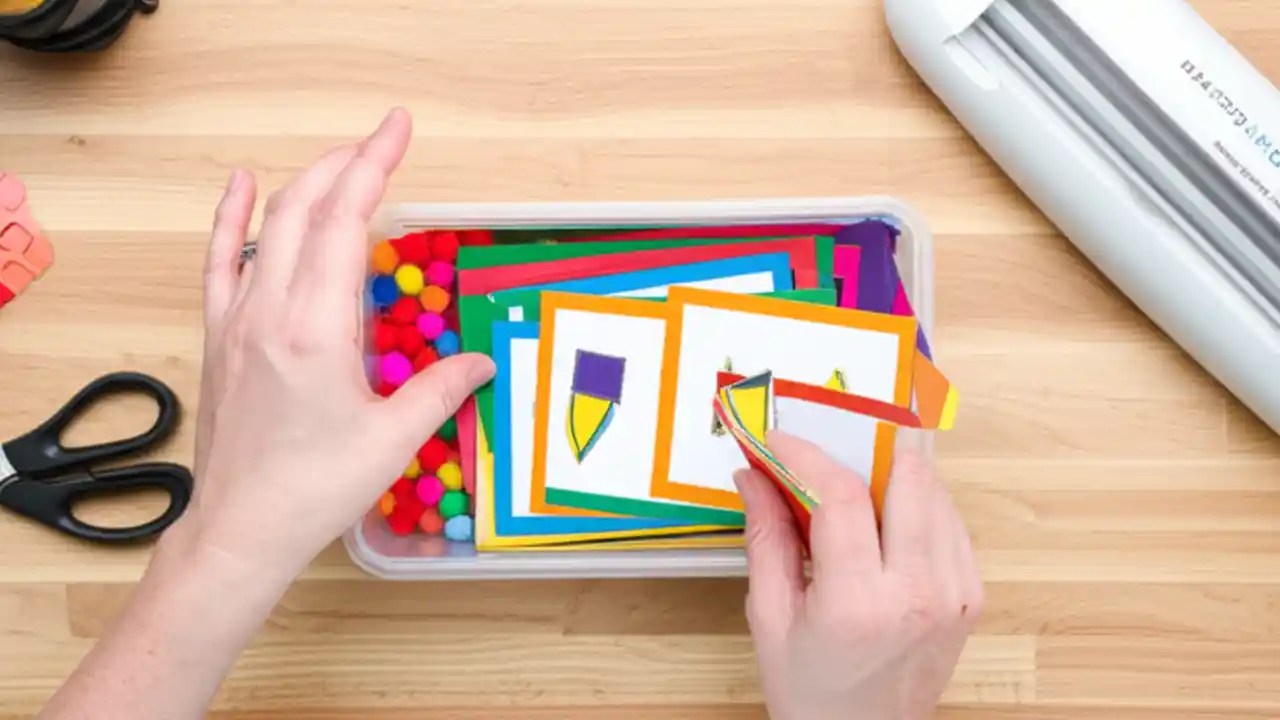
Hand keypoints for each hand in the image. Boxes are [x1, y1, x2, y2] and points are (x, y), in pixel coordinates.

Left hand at [176, 108, 493, 583]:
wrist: (239, 528)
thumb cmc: (314, 489)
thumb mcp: (393, 439)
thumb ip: (441, 389)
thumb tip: (482, 360)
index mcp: (315, 328)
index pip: (344, 222)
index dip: (373, 166)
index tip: (396, 128)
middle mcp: (270, 310)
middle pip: (306, 209)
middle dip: (347, 164)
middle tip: (383, 143)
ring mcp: (238, 319)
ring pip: (269, 227)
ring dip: (307, 184)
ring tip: (340, 160)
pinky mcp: (221, 336)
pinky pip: (222, 260)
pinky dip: (232, 217)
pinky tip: (243, 185)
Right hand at [734, 431, 981, 719]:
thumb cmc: (812, 691)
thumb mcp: (771, 617)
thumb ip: (766, 537)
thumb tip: (754, 474)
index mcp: (858, 603)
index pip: (841, 495)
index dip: (808, 453)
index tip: (781, 440)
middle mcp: (918, 593)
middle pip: (909, 476)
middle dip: (865, 448)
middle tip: (829, 447)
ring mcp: (954, 593)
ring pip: (935, 491)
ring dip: (893, 475)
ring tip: (852, 488)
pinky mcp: (970, 595)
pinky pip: (951, 521)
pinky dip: (918, 505)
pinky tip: (884, 520)